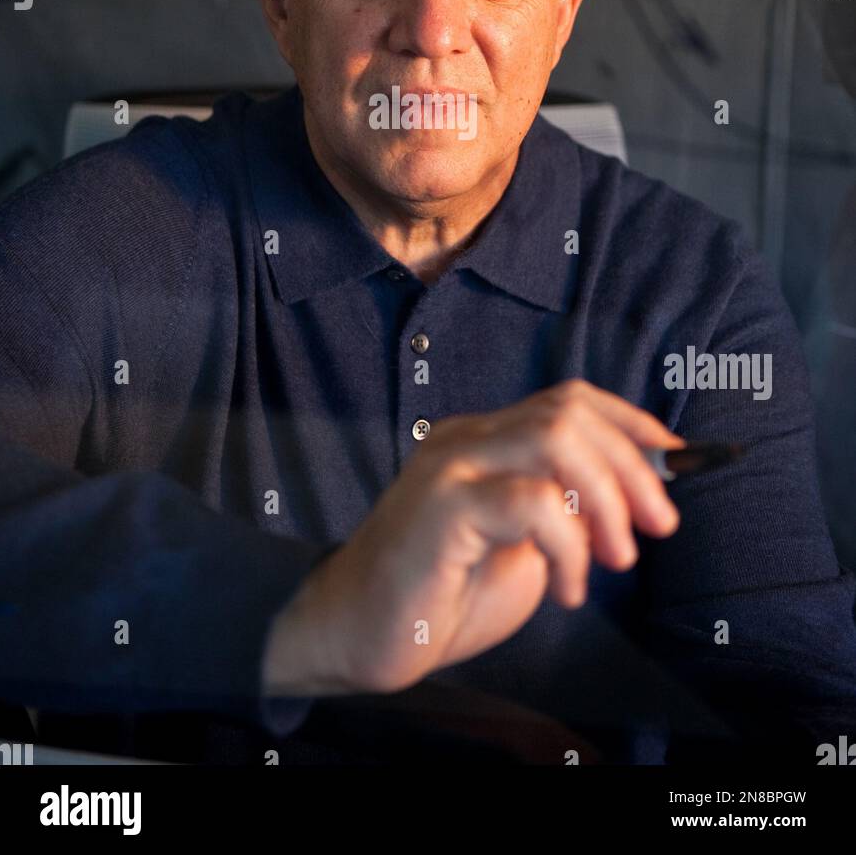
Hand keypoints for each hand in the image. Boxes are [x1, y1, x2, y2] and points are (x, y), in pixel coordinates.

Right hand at [263, 379, 684, 697]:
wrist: (356, 633)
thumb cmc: (442, 594)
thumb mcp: (523, 547)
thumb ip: (566, 513)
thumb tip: (639, 498)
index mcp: (487, 439)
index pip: (569, 399)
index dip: (630, 421)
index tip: (676, 459)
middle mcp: (468, 438)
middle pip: (570, 412)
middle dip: (631, 465)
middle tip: (657, 527)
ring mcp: (450, 465)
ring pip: (554, 438)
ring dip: (606, 499)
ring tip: (616, 559)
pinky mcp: (440, 507)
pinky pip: (529, 501)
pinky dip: (568, 546)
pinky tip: (567, 587)